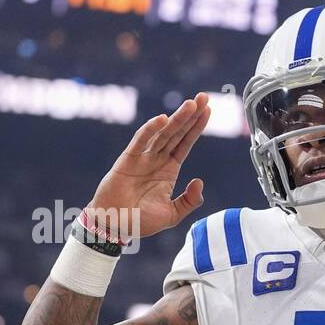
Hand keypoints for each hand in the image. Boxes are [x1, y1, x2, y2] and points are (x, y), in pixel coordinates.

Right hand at [86, 93, 211, 241]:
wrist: (115, 226)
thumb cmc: (140, 220)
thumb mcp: (173, 214)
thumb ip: (189, 200)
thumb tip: (199, 181)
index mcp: (169, 169)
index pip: (185, 143)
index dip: (196, 127)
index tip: (209, 111)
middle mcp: (157, 159)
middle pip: (177, 132)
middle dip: (191, 115)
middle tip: (204, 97)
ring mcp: (143, 158)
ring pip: (163, 133)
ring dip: (177, 118)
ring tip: (192, 104)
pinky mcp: (127, 160)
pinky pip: (141, 141)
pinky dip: (151, 130)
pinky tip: (163, 120)